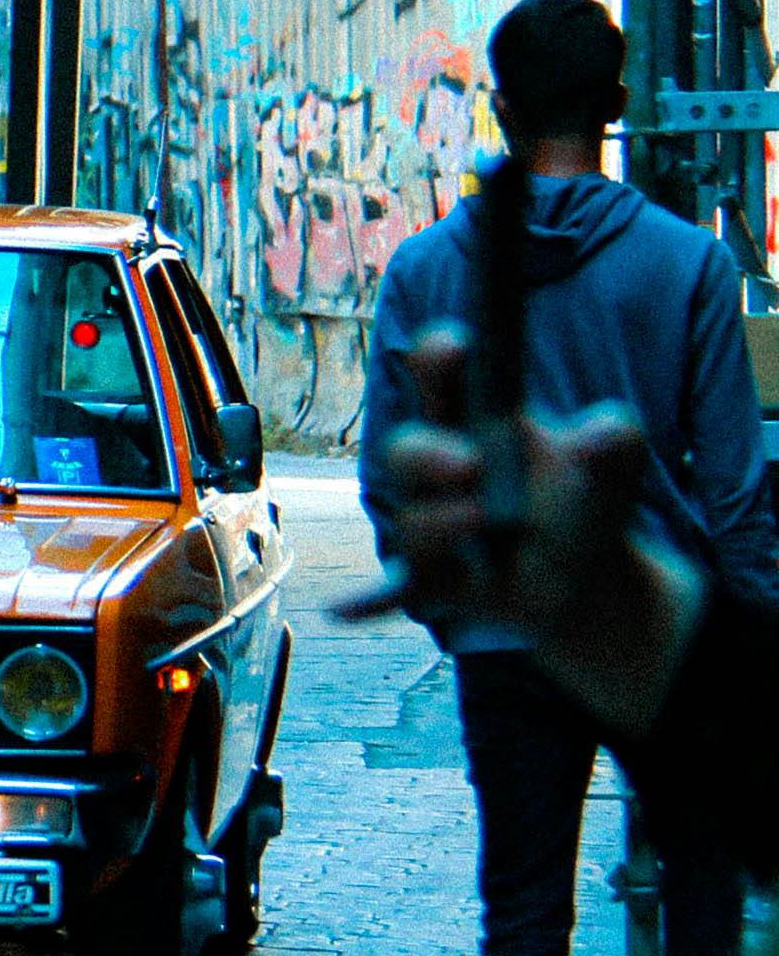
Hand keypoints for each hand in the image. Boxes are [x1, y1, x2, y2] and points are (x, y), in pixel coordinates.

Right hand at [341, 324, 705, 734]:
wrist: (588, 580)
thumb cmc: (583, 501)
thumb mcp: (614, 464)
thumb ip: (613, 439)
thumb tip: (604, 433)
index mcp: (475, 423)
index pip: (442, 380)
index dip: (439, 358)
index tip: (455, 347)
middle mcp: (441, 471)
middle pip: (405, 450)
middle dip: (428, 454)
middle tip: (471, 465)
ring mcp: (431, 526)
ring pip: (410, 521)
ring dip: (438, 522)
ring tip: (480, 521)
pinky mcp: (431, 581)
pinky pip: (390, 591)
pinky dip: (365, 600)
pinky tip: (342, 608)